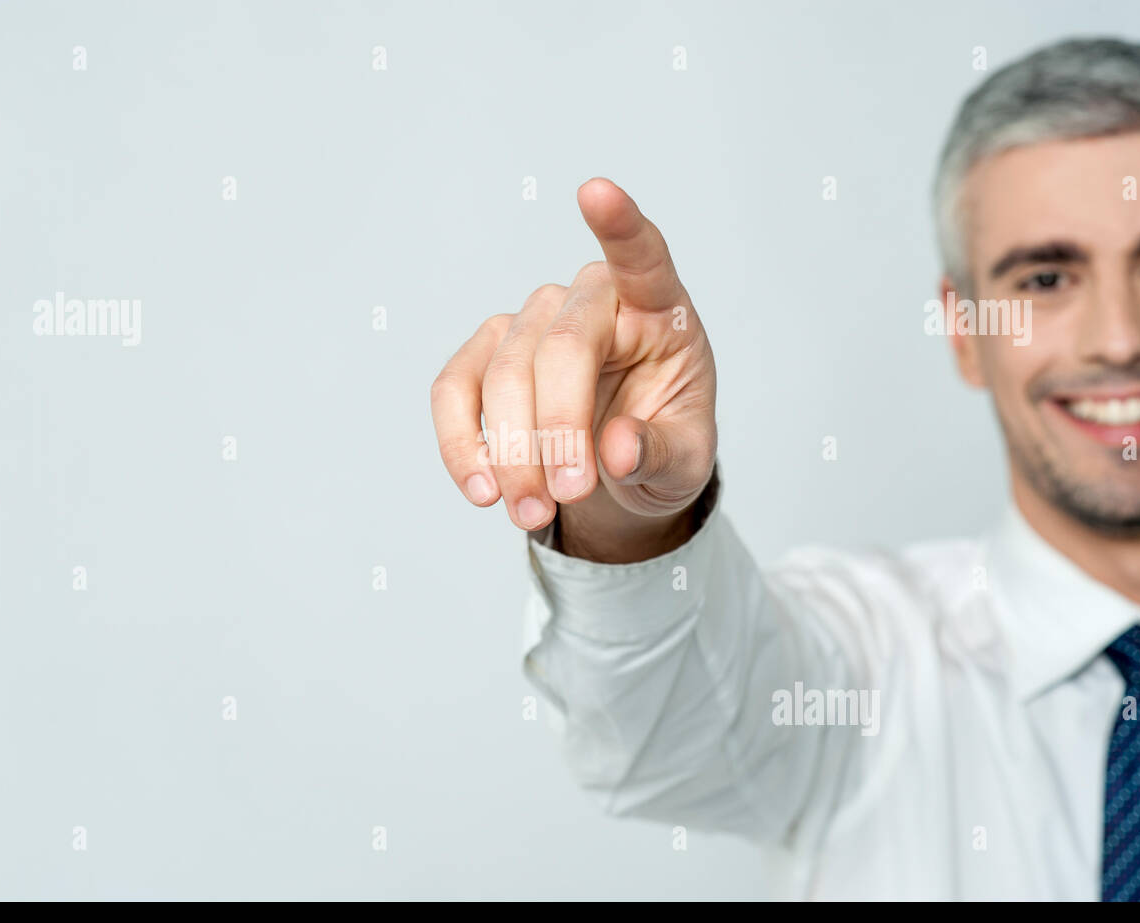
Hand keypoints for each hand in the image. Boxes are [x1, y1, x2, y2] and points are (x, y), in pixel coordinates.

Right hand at [430, 177, 717, 562]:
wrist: (615, 471)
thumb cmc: (660, 445)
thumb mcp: (684, 462)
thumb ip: (658, 452)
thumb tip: (614, 449)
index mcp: (656, 308)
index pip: (642, 255)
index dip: (619, 226)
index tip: (595, 192)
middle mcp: (591, 300)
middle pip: (560, 344)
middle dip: (556, 429)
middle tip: (567, 498)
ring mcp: (532, 321)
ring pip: (503, 373)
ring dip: (511, 453)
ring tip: (532, 514)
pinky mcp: (486, 355)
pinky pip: (455, 391)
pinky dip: (462, 444)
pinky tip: (483, 489)